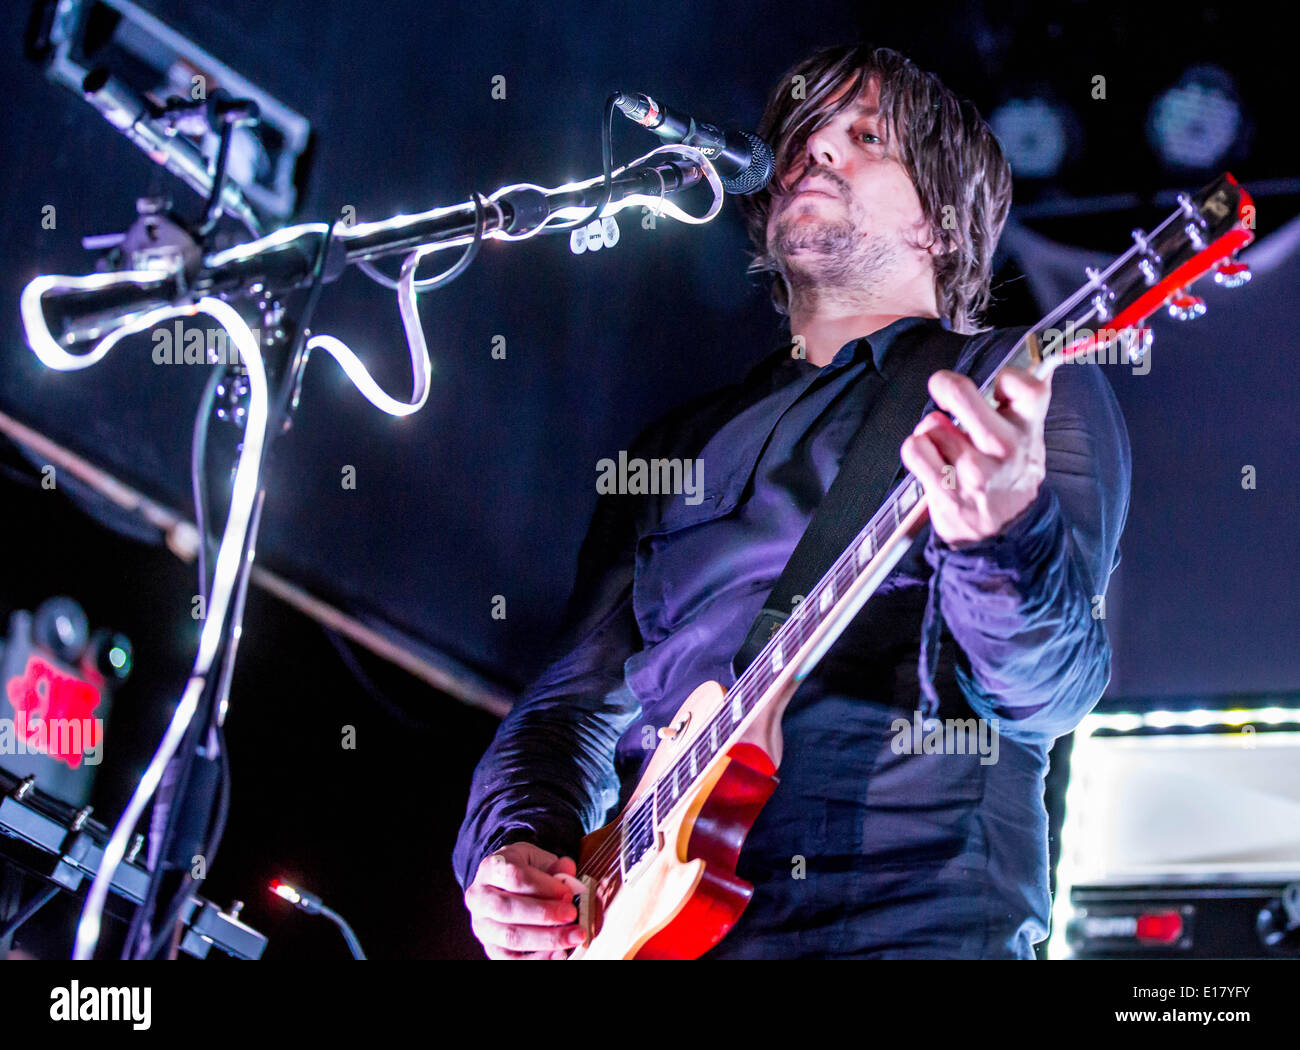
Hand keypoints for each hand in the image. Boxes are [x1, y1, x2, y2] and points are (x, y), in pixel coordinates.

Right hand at [464, 841, 587, 958]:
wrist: (506, 887)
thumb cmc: (526, 873)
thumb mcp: (539, 861)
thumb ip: (555, 867)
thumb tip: (567, 870)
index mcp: (491, 867)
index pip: (514, 876)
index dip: (543, 886)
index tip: (568, 893)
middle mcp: (480, 896)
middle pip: (508, 908)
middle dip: (545, 914)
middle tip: (572, 915)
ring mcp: (482, 924)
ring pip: (510, 936)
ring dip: (546, 938)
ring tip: (572, 936)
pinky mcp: (490, 947)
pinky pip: (511, 959)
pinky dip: (538, 958)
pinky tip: (559, 952)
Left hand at [900, 366, 1051, 547]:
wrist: (1004, 534)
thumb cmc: (1009, 477)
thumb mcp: (1029, 437)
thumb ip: (1025, 401)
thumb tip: (1040, 351)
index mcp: (1028, 429)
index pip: (1024, 385)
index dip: (1006, 376)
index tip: (998, 384)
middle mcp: (1004, 449)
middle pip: (962, 395)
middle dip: (945, 385)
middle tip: (942, 387)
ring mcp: (975, 472)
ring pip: (932, 425)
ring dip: (931, 431)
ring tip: (946, 446)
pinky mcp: (946, 491)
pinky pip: (915, 450)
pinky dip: (916, 450)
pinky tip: (930, 459)